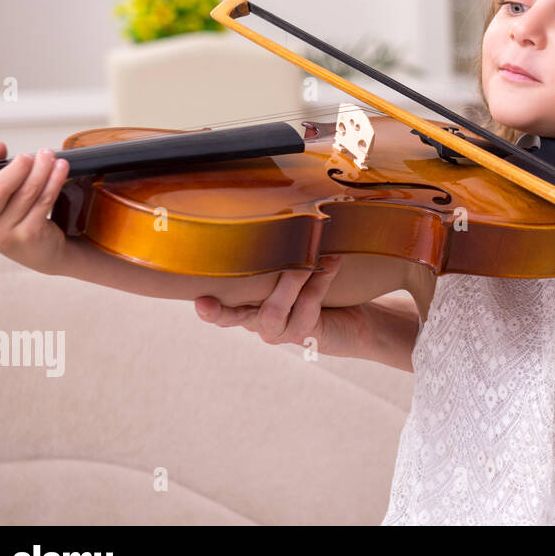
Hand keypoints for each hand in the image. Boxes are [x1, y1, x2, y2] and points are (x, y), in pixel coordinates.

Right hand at [0, 141, 70, 275]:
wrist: (38, 250)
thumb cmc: (10, 214)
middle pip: (0, 191)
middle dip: (18, 168)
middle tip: (30, 156)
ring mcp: (6, 234)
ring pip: (27, 193)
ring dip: (41, 169)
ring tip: (48, 155)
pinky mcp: (31, 234)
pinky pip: (44, 200)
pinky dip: (54, 180)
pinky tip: (60, 167)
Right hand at [193, 255, 380, 358]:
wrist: (355, 322)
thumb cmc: (320, 291)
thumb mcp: (298, 272)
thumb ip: (287, 256)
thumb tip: (293, 220)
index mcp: (251, 306)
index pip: (224, 308)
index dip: (211, 309)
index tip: (199, 302)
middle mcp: (261, 324)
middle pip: (239, 316)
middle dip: (227, 307)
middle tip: (220, 295)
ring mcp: (282, 333)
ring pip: (275, 309)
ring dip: (291, 280)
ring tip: (309, 257)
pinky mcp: (306, 335)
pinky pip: (307, 306)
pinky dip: (320, 281)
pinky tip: (332, 262)